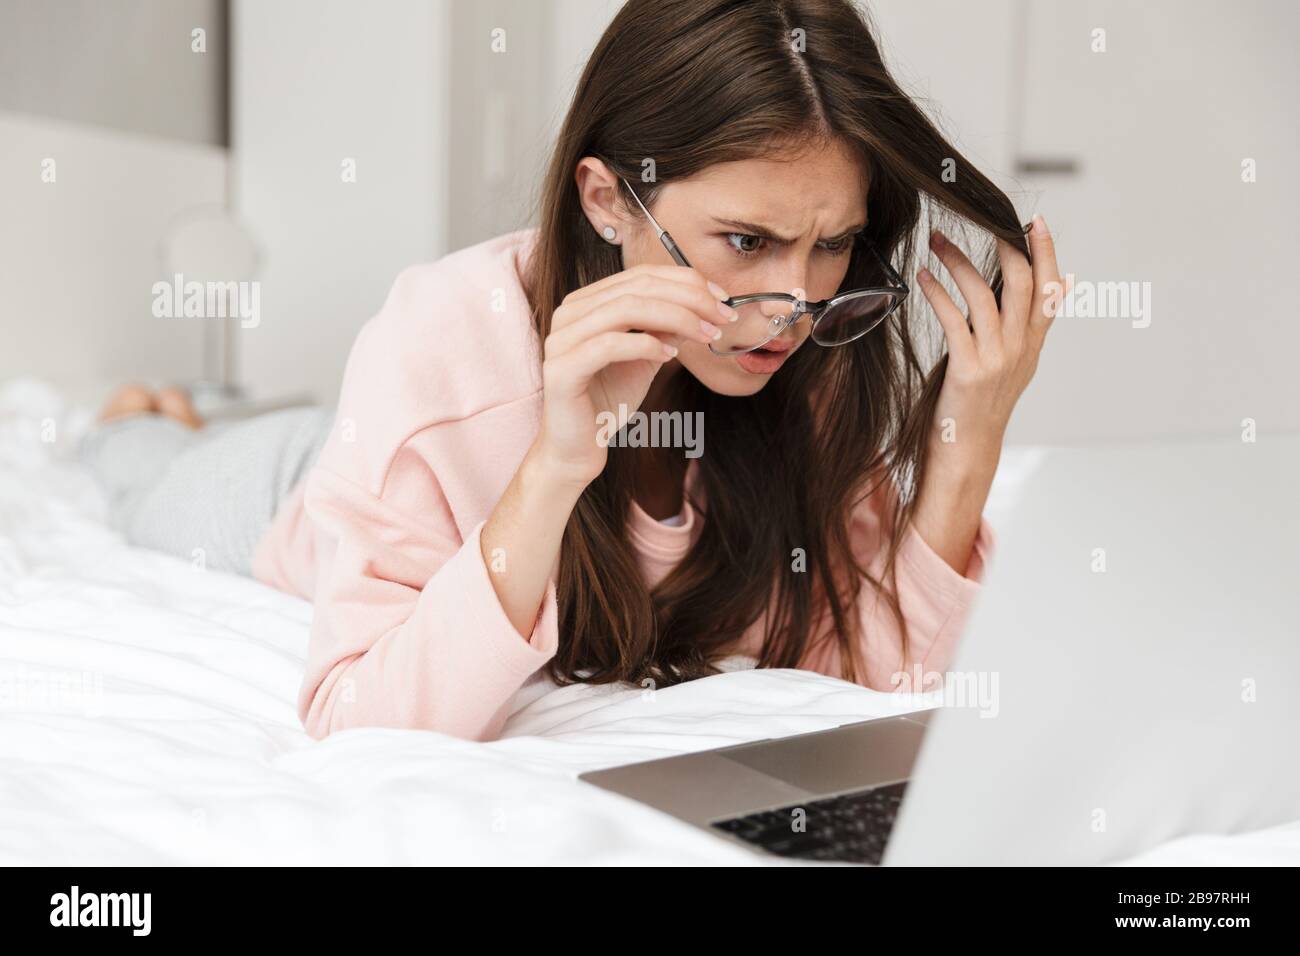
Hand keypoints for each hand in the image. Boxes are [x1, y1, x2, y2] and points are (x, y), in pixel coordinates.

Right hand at [533, 263, 730, 486]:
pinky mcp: (561, 369)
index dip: (686, 281)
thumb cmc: (608, 400)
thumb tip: (703, 305)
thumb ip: (665, 328)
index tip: (722, 298)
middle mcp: (569, 313)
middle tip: (722, 317)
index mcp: (586, 303)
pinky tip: (670, 357)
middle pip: (636, 287)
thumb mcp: (646, 357)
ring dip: (676, 318)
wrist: (578, 447)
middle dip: (689, 299)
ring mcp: (561, 339)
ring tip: (705, 335)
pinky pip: (609, 345)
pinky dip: (646, 346)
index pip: (640, 275)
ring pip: (625, 309)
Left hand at [917, 216, 1062, 464]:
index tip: (1035, 221)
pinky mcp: (968, 370)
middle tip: (975, 218)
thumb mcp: (1017, 360)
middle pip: (1023, 282)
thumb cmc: (982, 401)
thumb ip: (1033, 323)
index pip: (1051, 289)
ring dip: (959, 261)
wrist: (968, 448)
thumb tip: (1064, 282)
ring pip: (985, 294)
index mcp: (1033, 343)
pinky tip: (923, 277)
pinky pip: (954, 320)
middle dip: (1002, 244)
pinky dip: (937, 292)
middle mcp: (1021, 348)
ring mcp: (997, 359)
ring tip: (936, 242)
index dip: (1047, 252)